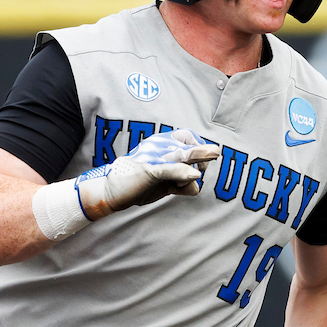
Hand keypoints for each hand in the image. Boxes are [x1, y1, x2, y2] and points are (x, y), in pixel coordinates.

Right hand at [76, 128, 218, 218]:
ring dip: (199, 154)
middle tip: (215, 154)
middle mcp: (157, 146)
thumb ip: (179, 184)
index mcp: (160, 145)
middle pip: (187, 144)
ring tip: (214, 154)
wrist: (110, 190)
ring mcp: (153, 158)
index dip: (199, 146)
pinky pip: (169, 169)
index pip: (186, 137)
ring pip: (181, 154)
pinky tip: (194, 175)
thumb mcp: (162, 184)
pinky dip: (182, 172)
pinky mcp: (148, 170)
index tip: (203, 163)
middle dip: (203, 151)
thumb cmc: (136, 185)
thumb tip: (196, 187)